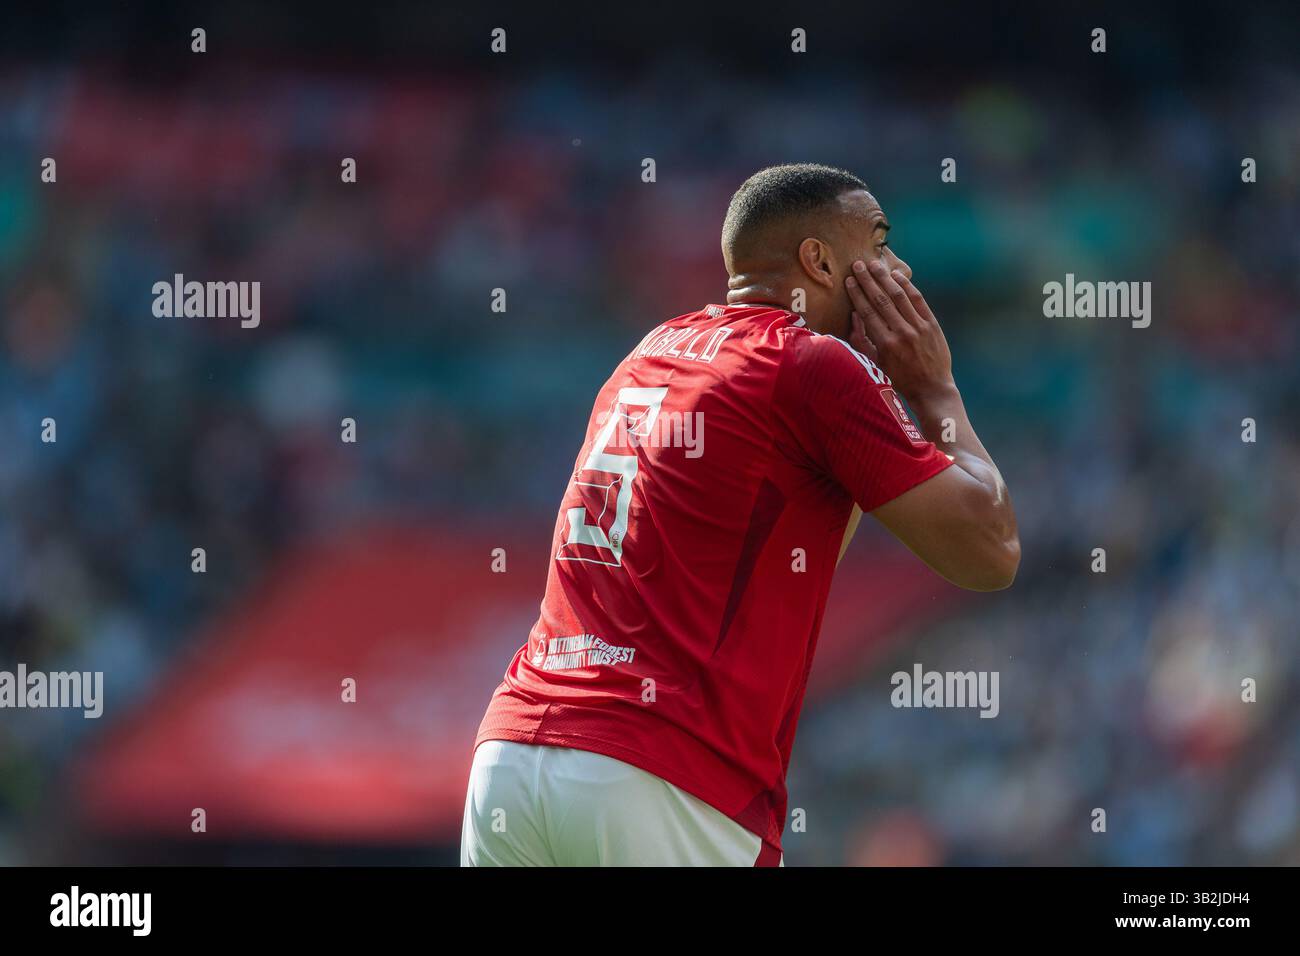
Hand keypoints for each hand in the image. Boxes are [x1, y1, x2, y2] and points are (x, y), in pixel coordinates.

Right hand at [844, 259, 955, 401]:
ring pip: (899, 296)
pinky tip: (896, 276)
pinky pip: (918, 300)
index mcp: (885, 344)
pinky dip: (907, 286)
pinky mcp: (932, 324)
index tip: (849, 280)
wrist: (932, 388)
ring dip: (885, 278)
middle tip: (858, 265)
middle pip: (881, 300)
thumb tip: (854, 316)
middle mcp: (902, 333)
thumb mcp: (876, 363)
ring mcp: (919, 328)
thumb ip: (862, 341)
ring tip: (875, 265)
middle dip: (868, 280)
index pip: (868, 312)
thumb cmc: (900, 378)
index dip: (857, 294)